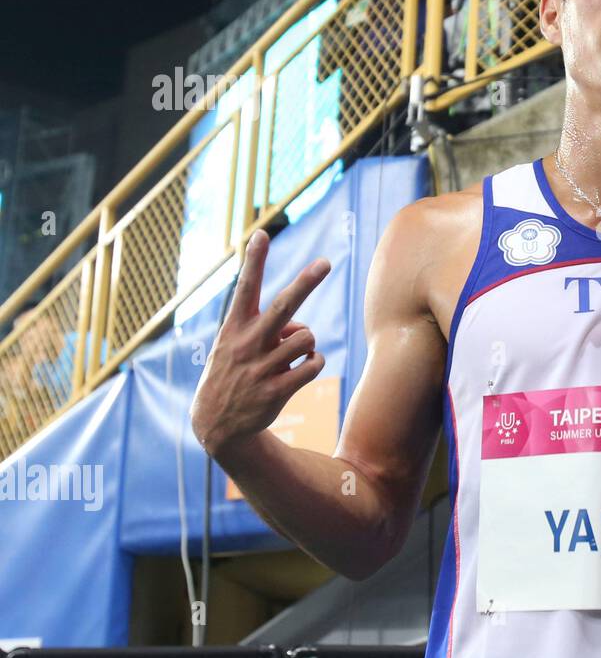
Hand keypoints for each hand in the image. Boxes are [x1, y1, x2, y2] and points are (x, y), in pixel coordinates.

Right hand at [189, 228, 330, 454]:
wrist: (217, 424)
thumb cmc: (234, 372)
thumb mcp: (237, 345)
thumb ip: (268, 329)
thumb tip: (302, 328)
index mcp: (234, 328)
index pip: (245, 288)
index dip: (255, 261)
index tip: (261, 234)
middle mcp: (247, 344)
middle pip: (284, 307)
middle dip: (306, 283)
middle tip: (325, 262)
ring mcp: (262, 368)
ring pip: (307, 337)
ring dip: (308, 343)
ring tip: (292, 355)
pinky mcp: (276, 390)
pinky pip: (314, 364)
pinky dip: (314, 363)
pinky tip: (300, 371)